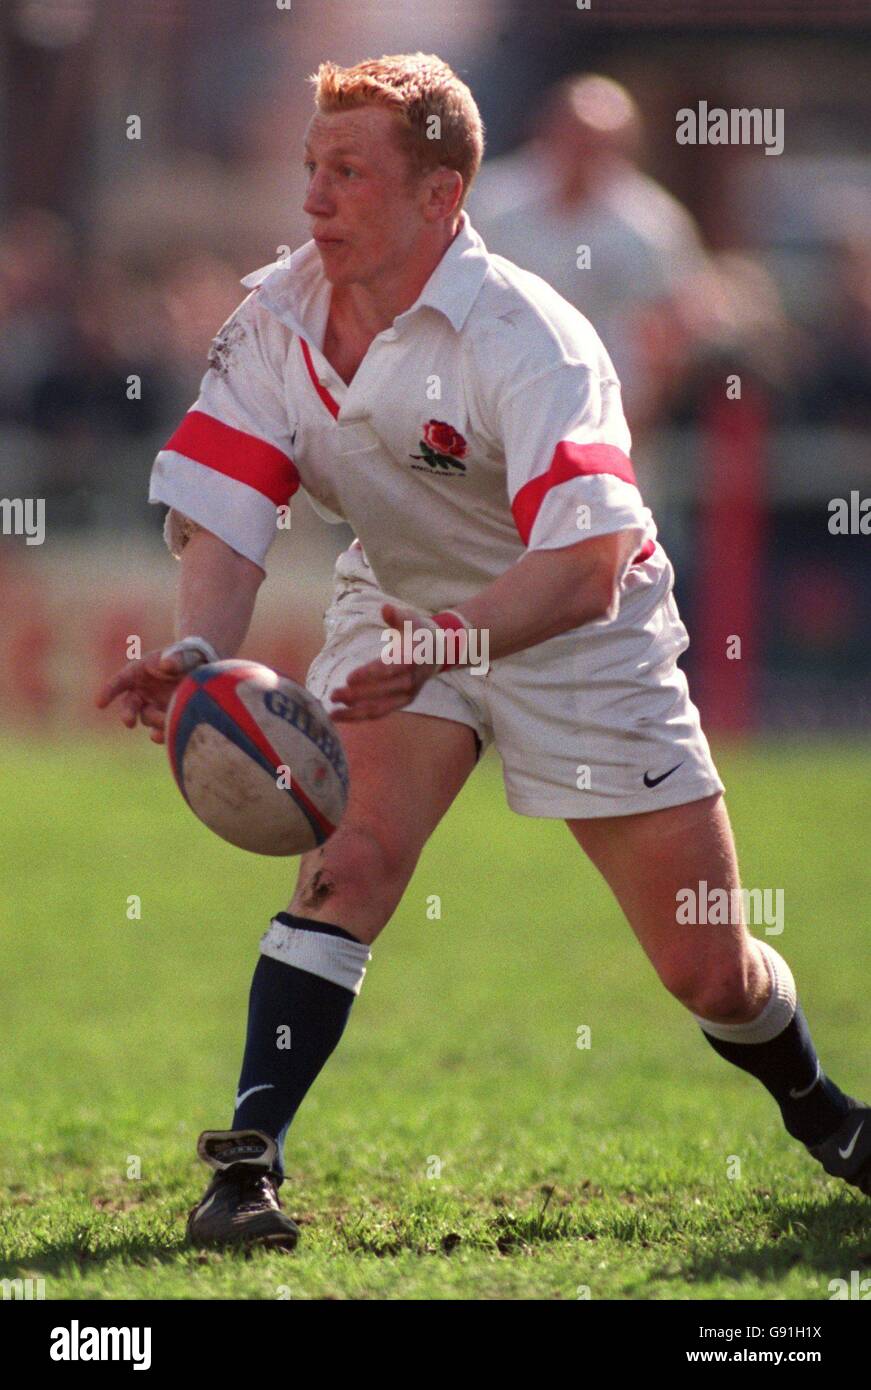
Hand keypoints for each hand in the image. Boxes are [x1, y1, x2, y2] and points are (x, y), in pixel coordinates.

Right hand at [95, 646, 192, 743]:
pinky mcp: (165, 718)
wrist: (203, 670)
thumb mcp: (184, 653)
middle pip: (129, 705)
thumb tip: (166, 664)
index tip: (99, 703)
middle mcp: (141, 691)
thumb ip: (176, 658)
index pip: (119, 681)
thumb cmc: (188, 656)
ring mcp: (153, 706)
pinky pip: (159, 729)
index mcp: (138, 671)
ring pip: (147, 718)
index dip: (109, 691)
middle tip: (129, 722)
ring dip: (155, 721)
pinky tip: (165, 736)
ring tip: (168, 720)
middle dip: (127, 714)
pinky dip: (161, 734)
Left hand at [330, 602, 438, 722]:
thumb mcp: (413, 622)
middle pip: (382, 692)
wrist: (438, 653)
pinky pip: (379, 712)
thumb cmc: (420, 634)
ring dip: (355, 712)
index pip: (391, 669)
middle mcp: (411, 681)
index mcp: (413, 659)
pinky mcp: (400, 702)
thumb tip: (385, 608)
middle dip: (357, 696)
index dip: (371, 674)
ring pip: (380, 708)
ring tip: (332, 713)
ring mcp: (407, 695)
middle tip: (333, 694)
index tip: (349, 678)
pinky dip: (360, 716)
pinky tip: (341, 715)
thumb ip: (399, 617)